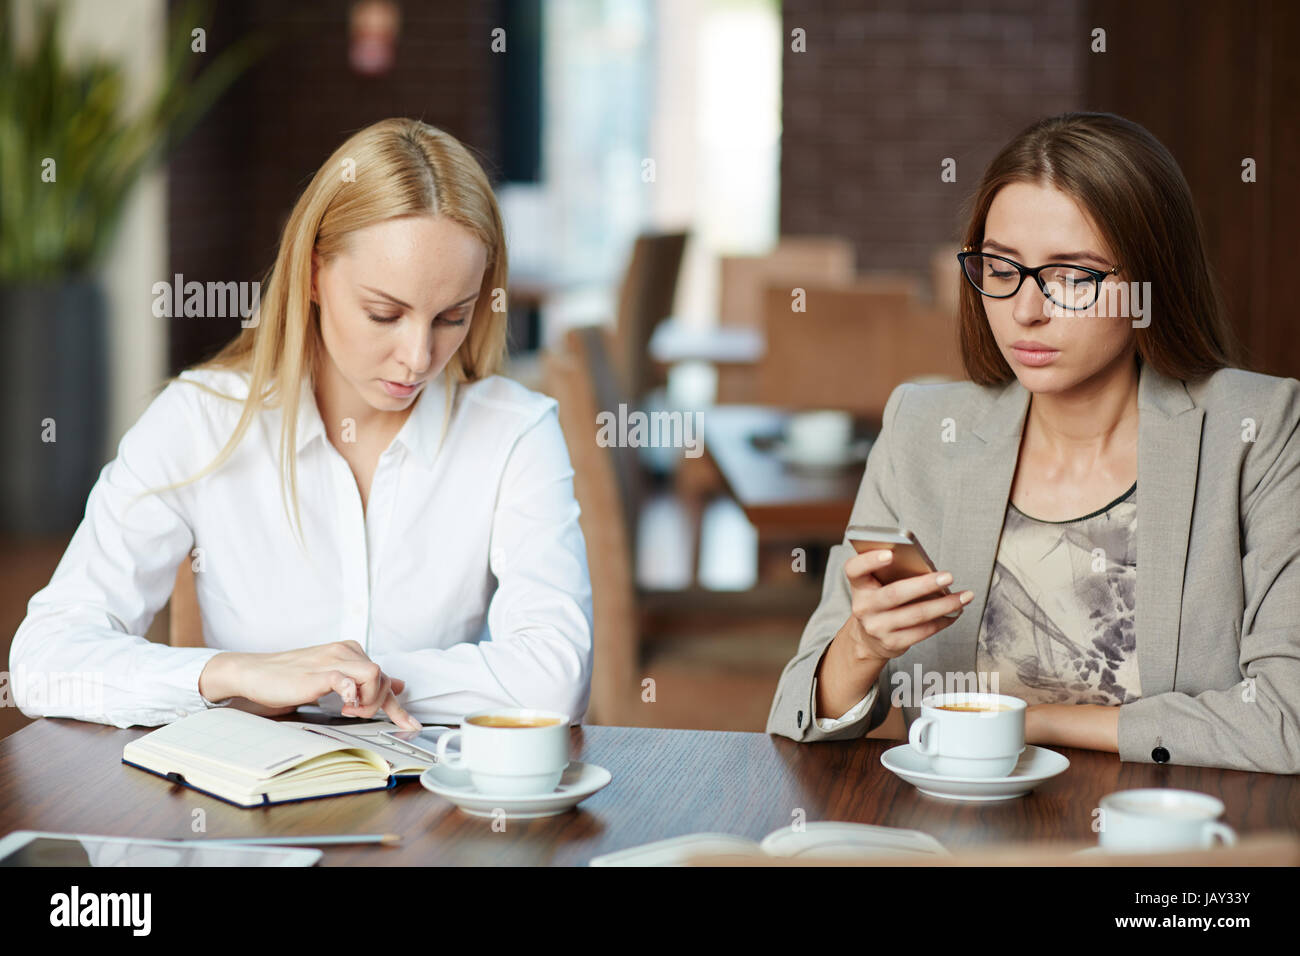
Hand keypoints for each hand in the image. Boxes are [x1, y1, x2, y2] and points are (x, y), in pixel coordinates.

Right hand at [200, 641, 419, 728]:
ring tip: (348, 711)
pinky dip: (353, 694)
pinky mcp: (319, 672)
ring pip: (375, 674)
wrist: (255, 673)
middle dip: (378, 704)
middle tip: (355, 715)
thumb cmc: (291, 678)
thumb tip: (396, 685)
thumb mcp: (333, 678)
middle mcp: (346, 651)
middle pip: (384, 678)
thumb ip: (362, 682)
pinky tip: (344, 706)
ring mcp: (332, 660)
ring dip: (369, 700)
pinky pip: (348, 679)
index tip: (411, 726)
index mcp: (350, 651)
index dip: (398, 706)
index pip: (384, 677)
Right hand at [842, 549, 973, 662]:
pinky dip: (942, 621)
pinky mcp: (892, 643)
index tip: (890, 554)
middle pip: (895, 593)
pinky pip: (923, 631)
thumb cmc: (880, 602)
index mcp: (859, 586)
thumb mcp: (876, 585)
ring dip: (944, 605)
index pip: (854, 569)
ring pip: (916, 614)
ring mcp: (877, 627)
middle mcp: (863, 607)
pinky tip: (955, 613)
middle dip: (925, 585)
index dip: (870, 560)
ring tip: (964, 596)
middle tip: (948, 577)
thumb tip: (929, 570)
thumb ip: (892, 574)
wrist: (868, 638)